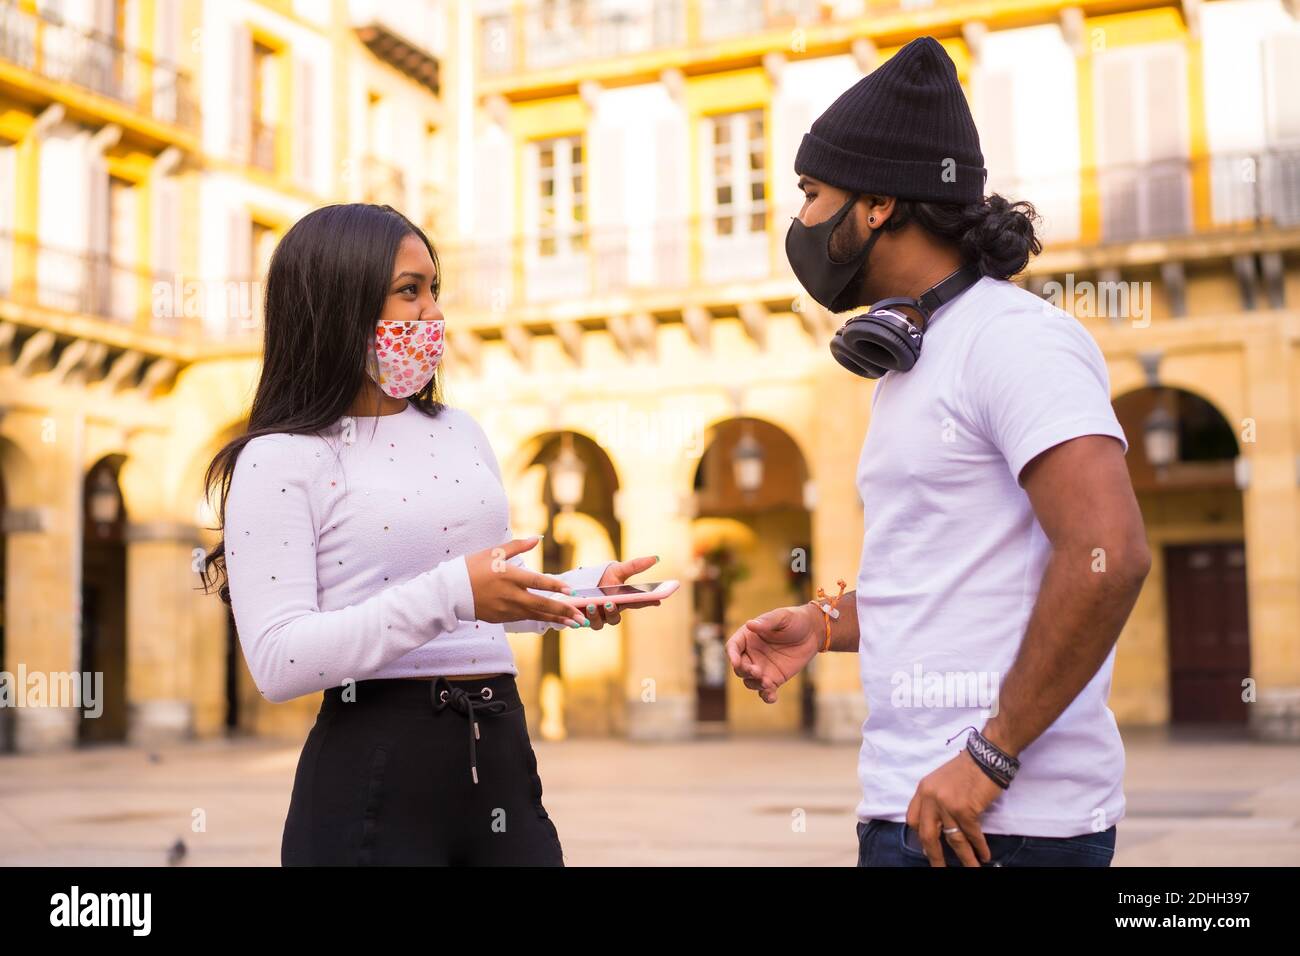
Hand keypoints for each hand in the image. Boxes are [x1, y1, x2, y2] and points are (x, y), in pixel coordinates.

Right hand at [466, 537, 585, 627]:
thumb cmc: (472, 567)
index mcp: (509, 575)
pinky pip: (524, 619)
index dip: (555, 586)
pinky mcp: (501, 618)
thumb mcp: (494, 552)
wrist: (450, 592)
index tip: (570, 590)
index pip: (538, 582)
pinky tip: (552, 621)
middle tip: (580, 615)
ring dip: (556, 619)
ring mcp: (506, 609)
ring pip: (536, 615)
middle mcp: (510, 594)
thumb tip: (538, 538)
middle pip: (542, 604)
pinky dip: (539, 620)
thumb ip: (518, 546)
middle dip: (563, 611)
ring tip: (573, 623)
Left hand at [582, 556, 661, 630]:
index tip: (657, 601)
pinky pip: (583, 623)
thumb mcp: (618, 570)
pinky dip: (582, 617)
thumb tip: (656, 558)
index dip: (649, 602)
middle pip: (615, 618)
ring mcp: (597, 617)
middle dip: (612, 612)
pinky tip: (581, 608)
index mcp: (622, 601)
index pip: (638, 603)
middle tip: (610, 603)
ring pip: (599, 623)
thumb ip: (635, 566)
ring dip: (596, 616)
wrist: (581, 581)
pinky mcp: (583, 619)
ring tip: (592, 604)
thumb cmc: (603, 577)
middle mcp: (611, 612)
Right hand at [724, 604, 820, 703]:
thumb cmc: (794, 620)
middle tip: (757, 671)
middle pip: (739, 667)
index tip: (736, 662)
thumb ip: (767, 622)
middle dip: (745, 671)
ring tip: (767, 683)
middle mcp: (751, 654)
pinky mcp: (774, 679)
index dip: (732, 655)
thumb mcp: (782, 617)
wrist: (813, 633)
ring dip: (755, 684)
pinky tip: (772, 697)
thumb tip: (750, 624)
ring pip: (750, 681)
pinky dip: (766, 696)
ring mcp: (762, 668)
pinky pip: (766, 691)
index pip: (733, 647)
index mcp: (748, 637)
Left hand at [904, 749, 1004, 866]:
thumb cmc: (967, 768)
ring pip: (953, 839)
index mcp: (923, 790)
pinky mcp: (965, 809)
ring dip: (964, 857)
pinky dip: (979, 847)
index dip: (919, 836)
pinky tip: (984, 855)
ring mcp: (947, 804)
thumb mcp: (940, 781)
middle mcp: (931, 798)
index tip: (927, 848)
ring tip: (971, 868)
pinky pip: (971, 834)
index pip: (912, 819)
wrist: (986, 756)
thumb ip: (935, 801)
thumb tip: (937, 827)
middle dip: (934, 856)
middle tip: (940, 868)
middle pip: (927, 835)